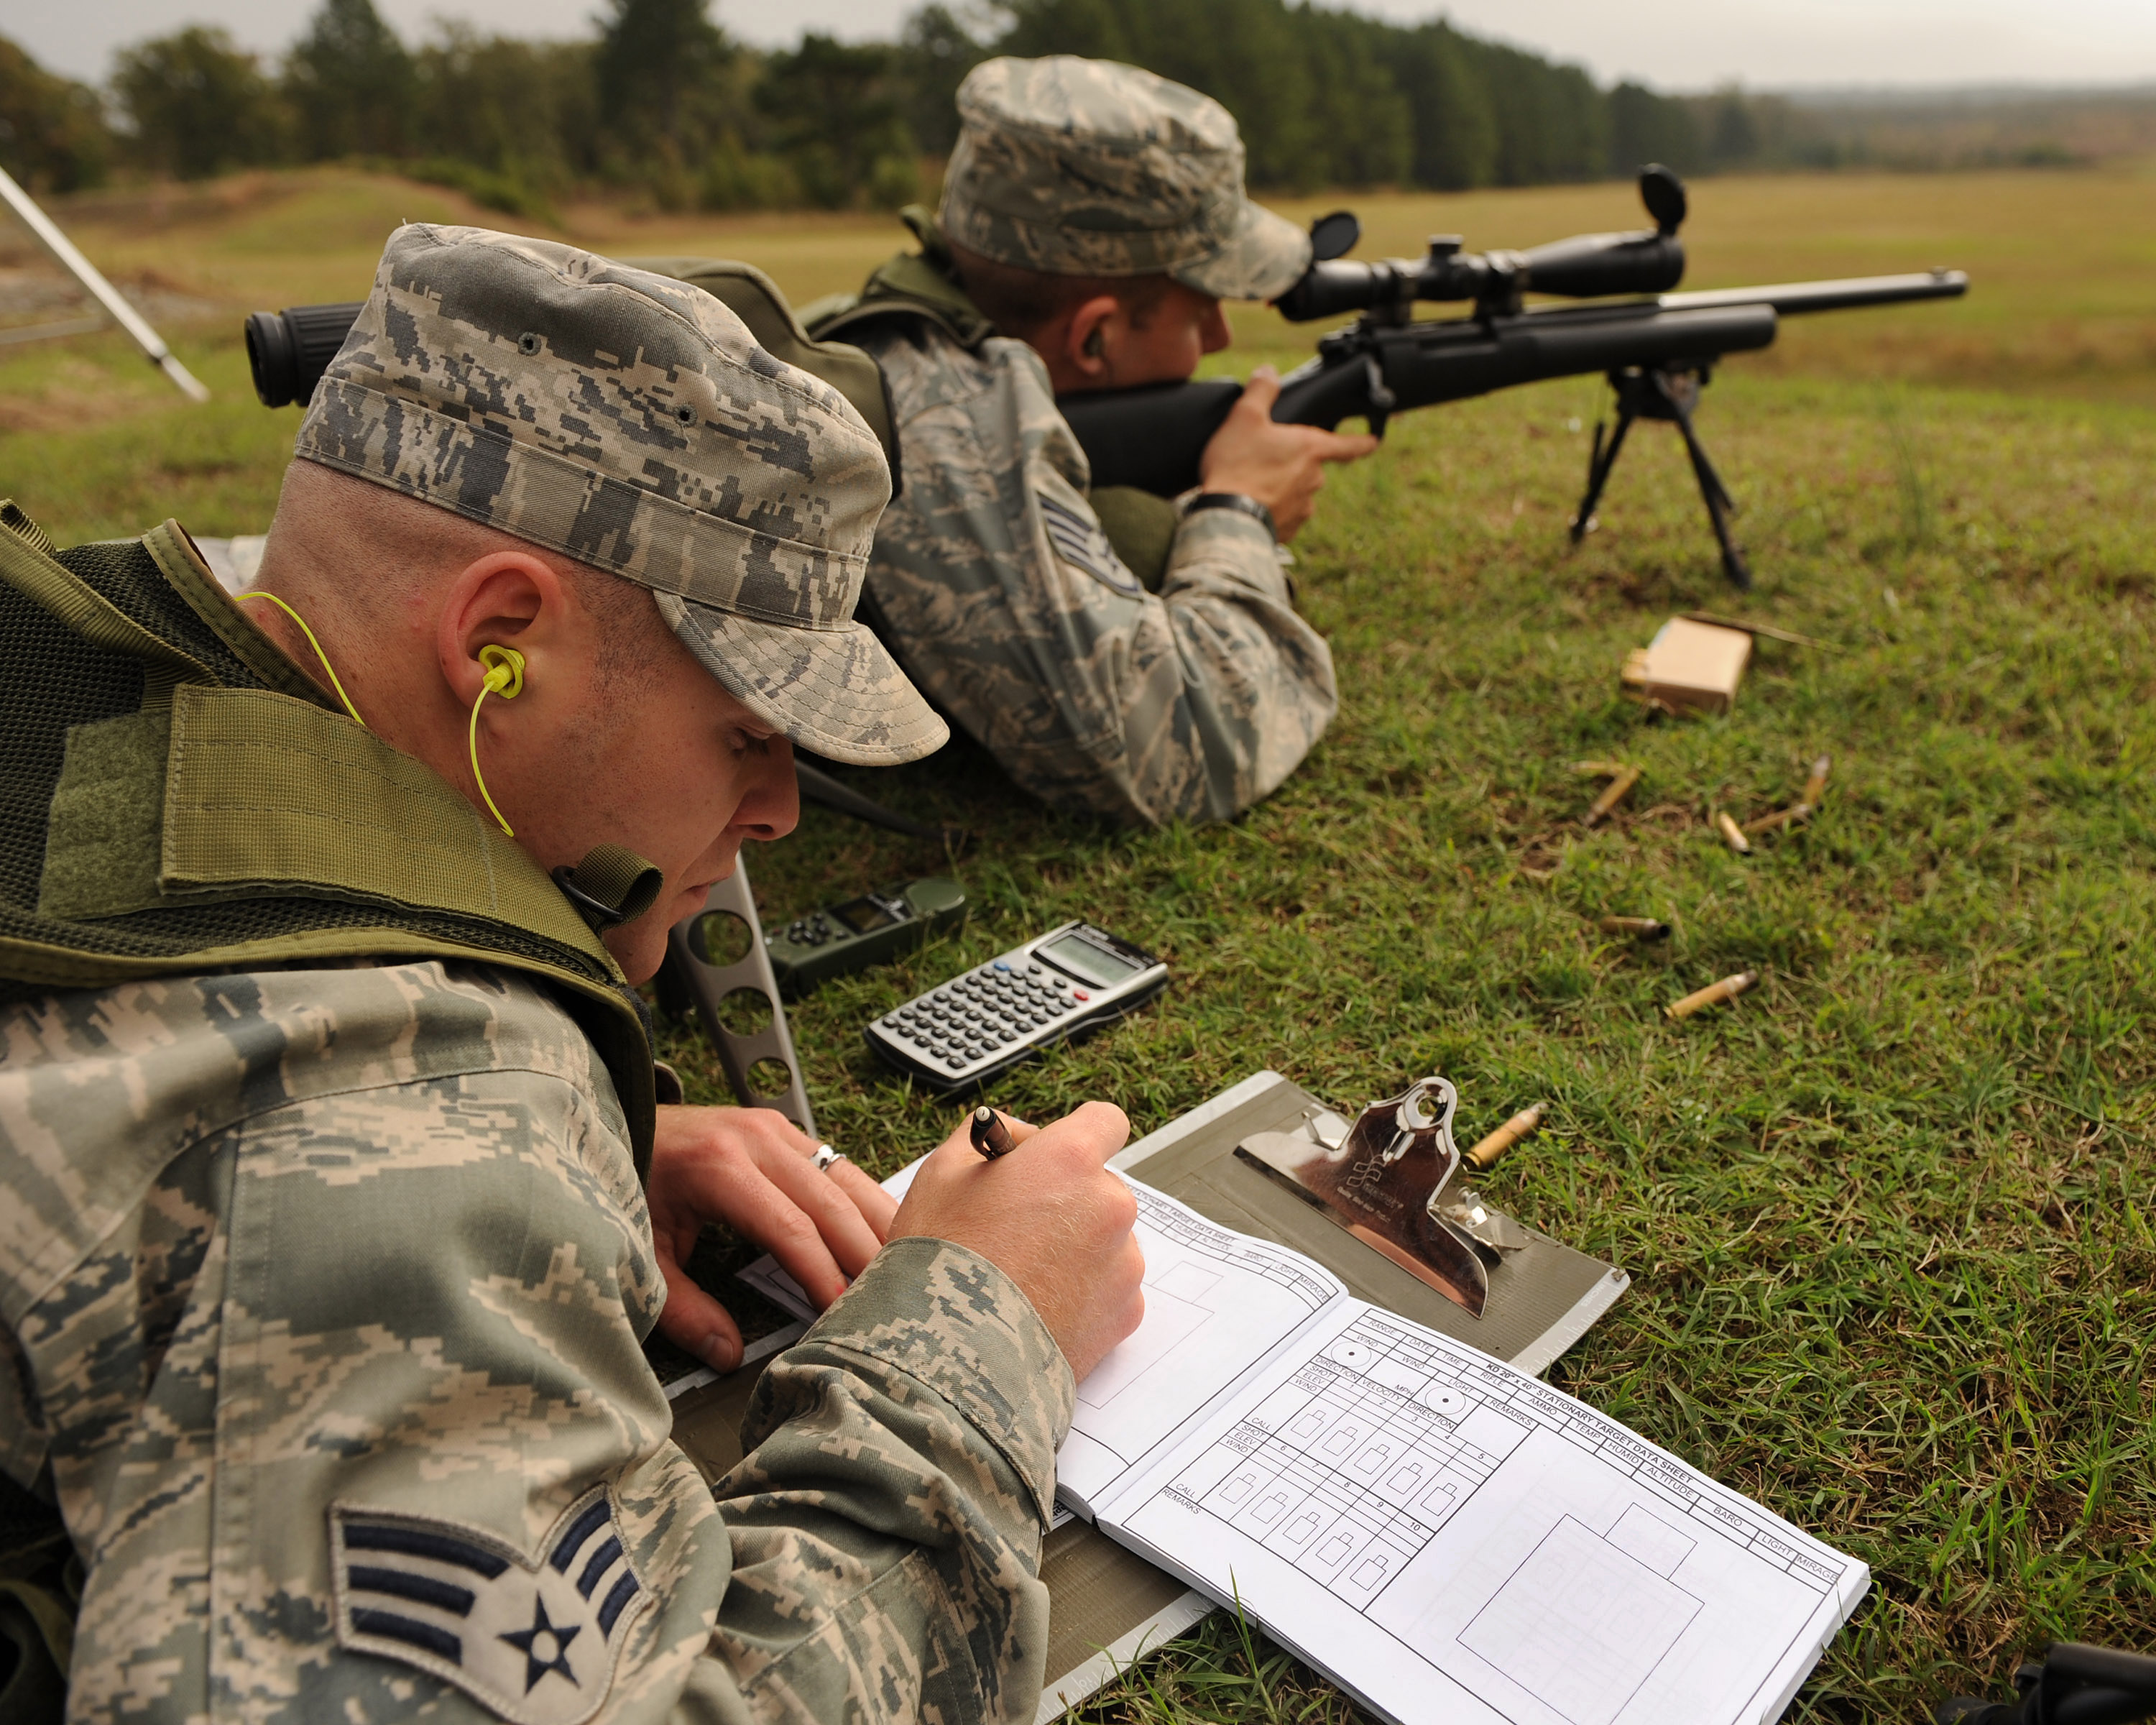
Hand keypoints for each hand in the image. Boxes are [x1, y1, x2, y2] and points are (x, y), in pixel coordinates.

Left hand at [646, 1104, 898, 1371]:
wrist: (616, 1125)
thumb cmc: (627, 1186)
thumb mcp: (643, 1254)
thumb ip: (684, 1310)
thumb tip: (727, 1356)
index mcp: (719, 1166)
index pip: (791, 1228)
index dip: (824, 1274)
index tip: (845, 1313)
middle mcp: (756, 1139)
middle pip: (832, 1202)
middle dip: (865, 1255)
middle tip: (894, 1300)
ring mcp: (775, 1128)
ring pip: (847, 1177)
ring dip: (879, 1223)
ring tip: (909, 1267)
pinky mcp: (784, 1130)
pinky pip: (839, 1165)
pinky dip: (866, 1201)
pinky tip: (886, 1232)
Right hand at [889, 1102, 1142, 1380]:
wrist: (949, 1357)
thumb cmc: (941, 1259)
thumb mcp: (943, 1171)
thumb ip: (989, 1136)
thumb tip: (1019, 1137)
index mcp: (1071, 1159)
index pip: (1105, 1121)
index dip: (1076, 1136)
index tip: (1052, 1157)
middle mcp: (1109, 1205)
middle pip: (1102, 1186)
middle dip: (1068, 1199)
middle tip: (1017, 1228)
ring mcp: (1124, 1263)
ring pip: (1107, 1240)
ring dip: (1077, 1248)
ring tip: (1021, 1276)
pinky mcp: (1126, 1313)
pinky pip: (1110, 1288)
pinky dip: (1083, 1294)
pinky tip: (1037, 1305)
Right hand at [1197, 365, 1379, 541]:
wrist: (1227, 518)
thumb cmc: (1237, 466)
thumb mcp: (1243, 417)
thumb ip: (1260, 391)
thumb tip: (1268, 372)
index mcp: (1310, 449)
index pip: (1346, 445)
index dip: (1361, 442)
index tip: (1374, 442)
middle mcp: (1313, 480)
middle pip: (1311, 468)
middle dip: (1292, 464)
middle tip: (1262, 461)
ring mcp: (1302, 508)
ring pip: (1296, 493)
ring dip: (1279, 489)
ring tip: (1250, 485)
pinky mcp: (1288, 531)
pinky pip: (1283, 517)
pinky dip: (1270, 511)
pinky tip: (1248, 505)